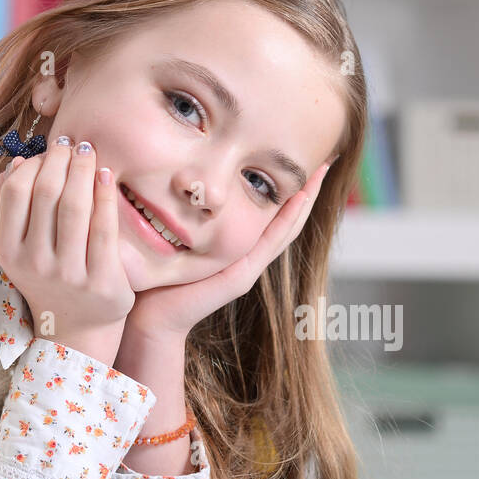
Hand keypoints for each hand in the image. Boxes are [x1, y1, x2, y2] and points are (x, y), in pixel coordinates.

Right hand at [0, 138, 134, 365]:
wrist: (79, 328)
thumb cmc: (49, 277)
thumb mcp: (19, 249)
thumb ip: (8, 208)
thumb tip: (16, 164)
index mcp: (8, 252)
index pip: (15, 192)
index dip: (33, 163)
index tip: (49, 151)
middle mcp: (34, 264)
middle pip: (46, 193)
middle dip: (60, 160)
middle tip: (73, 143)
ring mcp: (68, 275)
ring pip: (74, 207)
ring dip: (82, 170)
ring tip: (89, 151)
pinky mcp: (100, 281)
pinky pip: (104, 227)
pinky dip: (104, 195)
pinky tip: (106, 175)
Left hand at [123, 156, 336, 343]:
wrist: (152, 318)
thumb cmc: (155, 277)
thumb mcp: (172, 235)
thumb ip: (181, 212)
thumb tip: (178, 176)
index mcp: (236, 247)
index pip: (271, 213)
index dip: (289, 188)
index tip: (302, 160)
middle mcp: (249, 256)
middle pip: (288, 219)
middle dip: (307, 190)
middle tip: (326, 162)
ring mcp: (249, 266)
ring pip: (286, 229)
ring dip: (305, 201)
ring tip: (321, 173)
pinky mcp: (242, 275)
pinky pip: (271, 243)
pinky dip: (287, 220)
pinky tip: (299, 198)